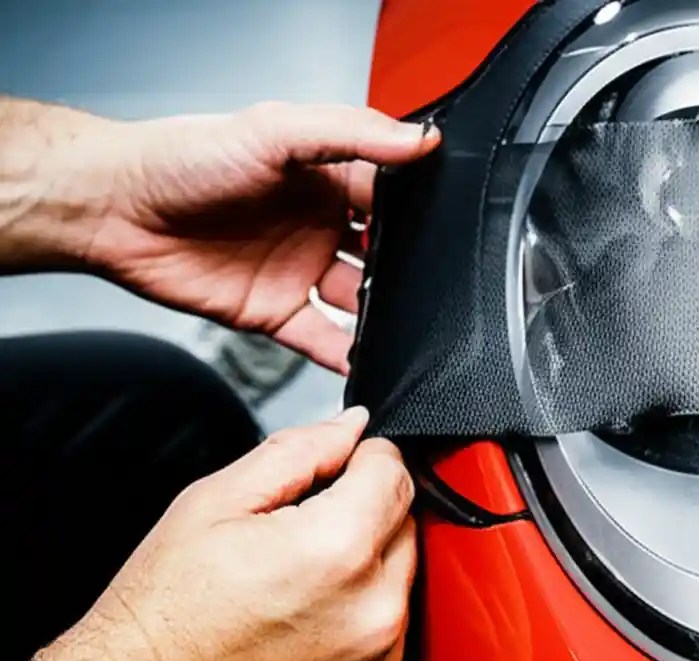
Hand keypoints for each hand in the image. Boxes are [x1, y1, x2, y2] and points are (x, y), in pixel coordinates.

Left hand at [0, 99, 436, 371]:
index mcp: (328, 177)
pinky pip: (324, 340)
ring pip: (362, 300)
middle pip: (385, 253)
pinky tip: (373, 362)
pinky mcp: (275, 312)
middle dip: (411, 269)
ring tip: (413, 325)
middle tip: (435, 283)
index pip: (392, 196)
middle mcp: (320, 224)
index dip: (421, 211)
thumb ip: (353, 134)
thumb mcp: (276, 129)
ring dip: (388, 313)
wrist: (116, 209)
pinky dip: (350, 356)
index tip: (451, 226)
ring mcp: (300, 270)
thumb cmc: (184, 158)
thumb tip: (421, 141)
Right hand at [10, 408, 416, 660]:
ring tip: (297, 579)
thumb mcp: (216, 501)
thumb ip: (300, 451)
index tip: (332, 472)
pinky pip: (392, 627)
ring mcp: (379, 657)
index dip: (360, 459)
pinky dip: (362, 613)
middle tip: (297, 533)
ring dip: (366, 564)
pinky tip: (309, 616)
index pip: (394, 471)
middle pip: (403, 522)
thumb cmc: (164, 610)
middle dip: (363, 512)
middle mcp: (372, 608)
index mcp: (337, 550)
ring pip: (402, 574)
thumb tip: (352, 425)